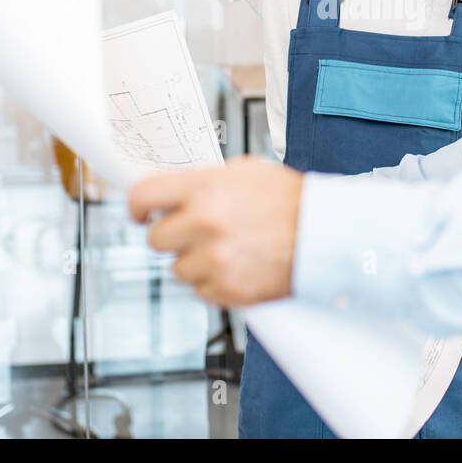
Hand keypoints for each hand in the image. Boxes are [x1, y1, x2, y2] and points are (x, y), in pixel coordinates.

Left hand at [129, 155, 304, 306]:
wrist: (325, 235)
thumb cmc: (291, 200)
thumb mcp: (247, 172)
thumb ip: (207, 181)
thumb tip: (178, 192)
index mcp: (205, 188)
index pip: (144, 196)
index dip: (136, 207)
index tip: (139, 214)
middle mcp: (204, 223)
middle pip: (156, 240)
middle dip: (172, 237)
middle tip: (194, 233)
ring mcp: (214, 260)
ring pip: (178, 269)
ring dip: (195, 262)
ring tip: (227, 250)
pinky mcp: (227, 289)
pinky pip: (202, 290)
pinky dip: (216, 282)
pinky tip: (239, 266)